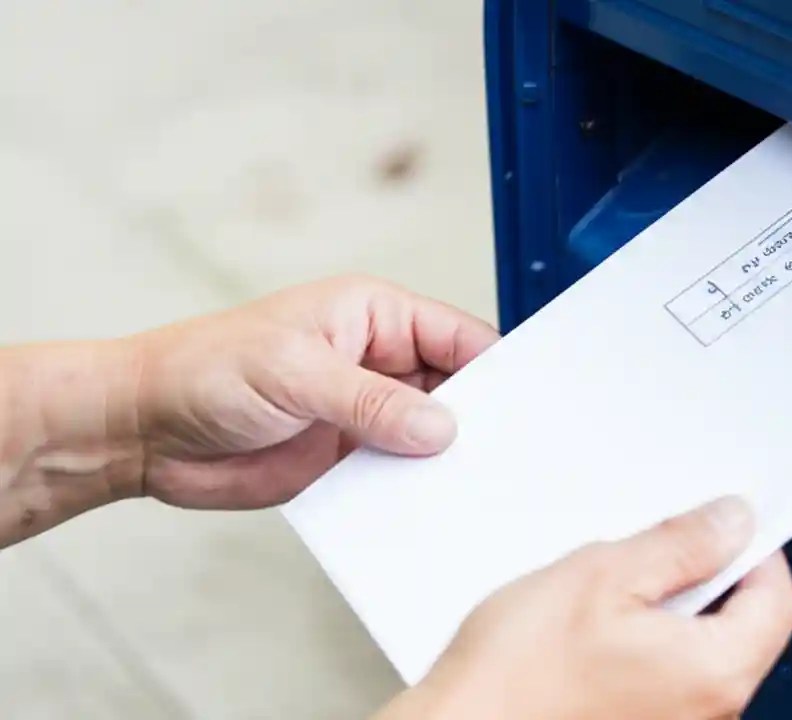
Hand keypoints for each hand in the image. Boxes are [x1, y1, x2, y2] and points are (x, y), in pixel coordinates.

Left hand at [130, 275, 498, 508]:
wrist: (143, 430)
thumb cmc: (205, 369)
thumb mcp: (294, 374)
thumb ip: (370, 401)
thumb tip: (440, 428)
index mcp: (374, 315)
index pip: (458, 337)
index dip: (495, 369)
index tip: (527, 406)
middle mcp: (378, 362)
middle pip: (455, 390)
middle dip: (478, 419)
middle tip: (510, 456)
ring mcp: (365, 412)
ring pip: (430, 436)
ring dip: (446, 460)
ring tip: (478, 488)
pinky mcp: (347, 457)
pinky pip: (397, 473)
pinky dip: (413, 490)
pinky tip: (430, 507)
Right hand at [374, 497, 791, 719]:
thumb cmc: (518, 675)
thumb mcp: (605, 576)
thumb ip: (682, 547)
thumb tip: (732, 524)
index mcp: (715, 673)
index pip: (777, 601)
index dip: (758, 551)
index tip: (730, 524)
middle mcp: (709, 713)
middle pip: (744, 629)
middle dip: (711, 579)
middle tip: (660, 547)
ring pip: (702, 652)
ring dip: (674, 612)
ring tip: (614, 591)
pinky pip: (670, 679)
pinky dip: (649, 646)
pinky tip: (599, 630)